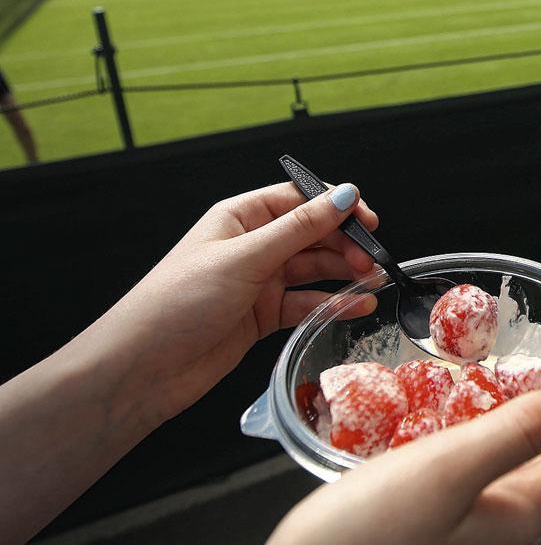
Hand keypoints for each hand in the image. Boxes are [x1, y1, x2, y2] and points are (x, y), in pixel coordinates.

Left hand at [0, 182, 381, 541]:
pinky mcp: (262, 316)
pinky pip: (307, 304)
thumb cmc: (176, 304)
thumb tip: (344, 196)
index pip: (300, 199)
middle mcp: (251, 246)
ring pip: (314, 270)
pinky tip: (357, 307)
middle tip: (373, 260)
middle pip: (313, 235)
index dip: (336, 206)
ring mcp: (258, 282)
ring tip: (374, 282)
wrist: (141, 370)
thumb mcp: (244, 258)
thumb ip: (300, 228)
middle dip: (346, 245)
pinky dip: (333, 304)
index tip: (368, 221)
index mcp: (240, 218)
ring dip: (345, 274)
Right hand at [269, 387, 540, 544]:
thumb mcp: (449, 469)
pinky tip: (431, 433)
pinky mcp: (428, 534)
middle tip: (533, 374)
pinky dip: (462, 449)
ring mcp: (464, 537)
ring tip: (485, 391)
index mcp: (518, 517)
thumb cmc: (367, 539)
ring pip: (504, 475)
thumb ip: (517, 433)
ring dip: (504, 429)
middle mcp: (500, 533)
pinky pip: (462, 486)